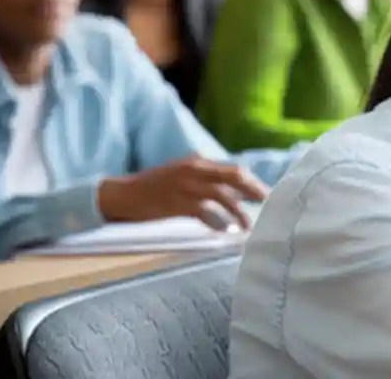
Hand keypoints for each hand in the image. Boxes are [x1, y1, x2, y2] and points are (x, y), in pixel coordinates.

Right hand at [98, 156, 269, 229]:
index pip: (234, 169)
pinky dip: (217, 221)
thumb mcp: (183, 175)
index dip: (252, 182)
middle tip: (267, 206)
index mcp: (198, 161)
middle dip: (254, 191)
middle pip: (234, 177)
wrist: (123, 194)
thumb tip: (233, 191)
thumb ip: (205, 179)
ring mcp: (186, 185)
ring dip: (238, 212)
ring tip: (246, 226)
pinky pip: (204, 211)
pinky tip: (223, 230)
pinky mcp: (176, 202)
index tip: (265, 195)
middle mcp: (195, 169)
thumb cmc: (154, 187)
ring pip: (223, 195)